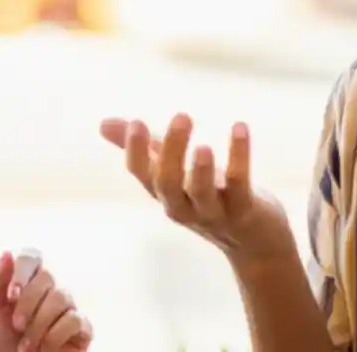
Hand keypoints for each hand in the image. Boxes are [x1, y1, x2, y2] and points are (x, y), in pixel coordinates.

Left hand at [0, 252, 92, 351]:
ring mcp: (67, 308)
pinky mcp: (81, 329)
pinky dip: (55, 336)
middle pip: (48, 276)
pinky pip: (76, 320)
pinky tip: (44, 349)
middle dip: (28, 303)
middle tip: (16, 325)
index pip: (31, 257)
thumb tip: (7, 253)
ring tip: (24, 346)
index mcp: (25, 279)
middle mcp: (49, 289)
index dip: (22, 271)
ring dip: (39, 324)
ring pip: (62, 297)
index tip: (10, 296)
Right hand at [100, 113, 291, 266]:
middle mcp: (183, 205)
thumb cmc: (209, 198)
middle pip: (168, 183)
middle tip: (181, 116)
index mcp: (164, 192)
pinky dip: (240, 157)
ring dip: (201, 170)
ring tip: (204, 145)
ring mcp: (213, 212)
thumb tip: (103, 123)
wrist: (254, 241)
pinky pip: (240, 186)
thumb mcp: (174, 172)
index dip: (136, 151)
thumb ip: (144, 148)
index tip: (137, 122)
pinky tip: (240, 127)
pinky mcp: (243, 210)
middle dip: (171, 151)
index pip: (141, 174)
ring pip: (201, 194)